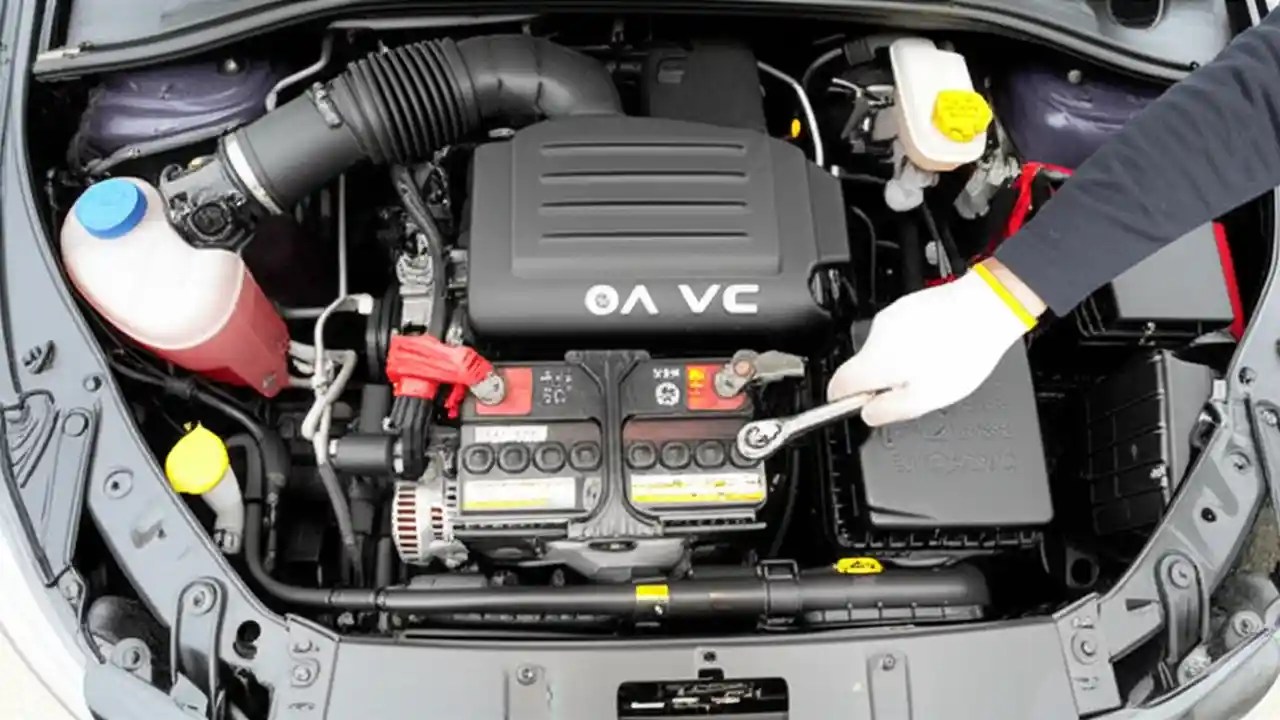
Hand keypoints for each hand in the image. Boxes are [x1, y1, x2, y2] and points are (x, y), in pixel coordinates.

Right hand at [827, 259, 1044, 425]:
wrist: (986, 309)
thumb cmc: (961, 354)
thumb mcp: (926, 399)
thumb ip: (889, 411)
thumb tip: (868, 415)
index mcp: (874, 362)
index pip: (837, 386)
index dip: (844, 401)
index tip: (863, 406)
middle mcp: (877, 336)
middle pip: (862, 367)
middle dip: (881, 382)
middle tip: (913, 390)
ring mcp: (891, 318)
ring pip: (882, 350)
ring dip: (898, 363)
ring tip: (932, 367)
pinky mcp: (907, 307)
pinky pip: (899, 334)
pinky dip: (911, 345)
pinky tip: (937, 349)